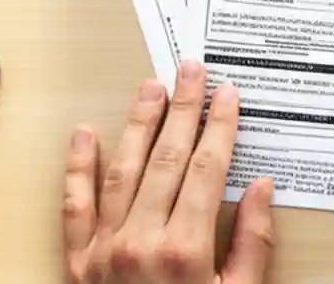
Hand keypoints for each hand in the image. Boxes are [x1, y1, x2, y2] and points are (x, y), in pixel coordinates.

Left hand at [62, 61, 274, 282]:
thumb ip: (252, 244)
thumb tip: (259, 188)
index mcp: (186, 249)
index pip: (207, 168)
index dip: (220, 126)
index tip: (228, 94)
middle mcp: (141, 241)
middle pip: (166, 157)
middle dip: (182, 109)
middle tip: (190, 69)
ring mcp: (103, 250)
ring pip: (120, 170)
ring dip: (136, 123)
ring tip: (149, 87)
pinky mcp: (76, 263)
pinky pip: (74, 206)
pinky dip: (77, 168)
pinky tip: (84, 134)